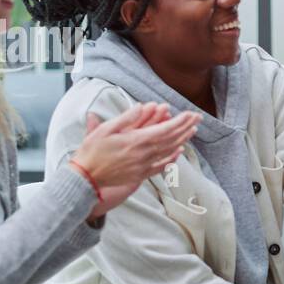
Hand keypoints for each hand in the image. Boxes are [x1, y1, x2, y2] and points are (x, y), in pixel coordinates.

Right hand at [73, 103, 201, 217]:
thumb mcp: (105, 129)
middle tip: (198, 118)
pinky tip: (179, 152)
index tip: (191, 114)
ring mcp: (144, 166)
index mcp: (136, 141)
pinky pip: (161, 166)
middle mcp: (144, 154)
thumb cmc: (92, 151)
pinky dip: (172, 158)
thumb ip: (126, 118)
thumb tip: (142, 106)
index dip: (180, 121)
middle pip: (171, 139)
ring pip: (169, 151)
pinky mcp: (140, 175)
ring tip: (193, 131)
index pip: (165, 129)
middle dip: (186, 127)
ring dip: (182, 140)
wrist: (86, 177)